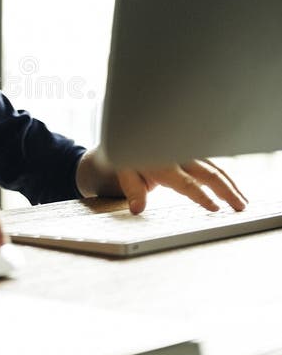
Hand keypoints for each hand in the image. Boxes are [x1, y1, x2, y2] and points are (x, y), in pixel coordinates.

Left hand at [76, 147, 247, 214]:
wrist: (111, 146)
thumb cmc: (116, 162)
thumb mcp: (119, 174)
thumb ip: (132, 190)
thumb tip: (138, 209)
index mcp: (160, 161)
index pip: (186, 182)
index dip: (202, 196)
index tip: (216, 208)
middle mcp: (175, 154)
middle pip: (207, 172)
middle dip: (226, 190)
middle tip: (240, 207)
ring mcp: (182, 153)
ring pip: (212, 167)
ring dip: (228, 184)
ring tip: (242, 201)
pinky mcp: (185, 154)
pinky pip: (207, 164)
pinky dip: (221, 176)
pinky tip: (231, 187)